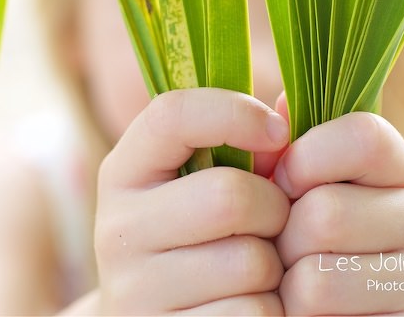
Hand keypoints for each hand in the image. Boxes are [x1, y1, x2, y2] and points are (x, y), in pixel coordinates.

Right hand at [94, 88, 290, 314]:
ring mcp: (135, 290)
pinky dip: (271, 311)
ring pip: (250, 262)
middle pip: (230, 196)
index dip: (233, 112)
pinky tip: (250, 303)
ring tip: (258, 268)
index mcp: (124, 172)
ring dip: (276, 267)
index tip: (278, 133)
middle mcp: (118, 228)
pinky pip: (254, 315)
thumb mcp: (201, 187)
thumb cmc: (195, 238)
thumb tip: (286, 108)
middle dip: (274, 208)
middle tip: (273, 221)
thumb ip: (243, 150)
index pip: (172, 115)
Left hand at [273, 111, 403, 315]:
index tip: (284, 183)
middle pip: (325, 213)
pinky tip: (314, 312)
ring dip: (286, 286)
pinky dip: (298, 316)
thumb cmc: (312, 238)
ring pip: (318, 276)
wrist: (351, 309)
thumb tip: (281, 104)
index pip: (361, 136)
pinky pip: (325, 316)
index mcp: (401, 168)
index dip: (303, 158)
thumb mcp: (302, 186)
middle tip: (284, 248)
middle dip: (283, 236)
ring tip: (295, 284)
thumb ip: (291, 148)